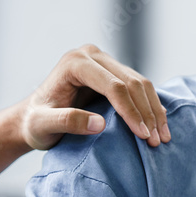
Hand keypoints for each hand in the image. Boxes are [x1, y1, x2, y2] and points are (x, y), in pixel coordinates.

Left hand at [19, 44, 170, 150]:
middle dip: (147, 113)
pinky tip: (160, 126)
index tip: (142, 135)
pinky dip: (152, 107)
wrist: (33, 119)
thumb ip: (67, 122)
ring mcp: (106, 62)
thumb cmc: (35, 123)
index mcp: (75, 63)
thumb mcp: (43, 125)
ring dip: (155, 111)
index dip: (131, 111)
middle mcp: (93, 56)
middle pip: (132, 82)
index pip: (113, 85)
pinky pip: (141, 88)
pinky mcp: (115, 72)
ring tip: (163, 137)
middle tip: (157, 140)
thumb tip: (101, 124)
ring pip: (141, 84)